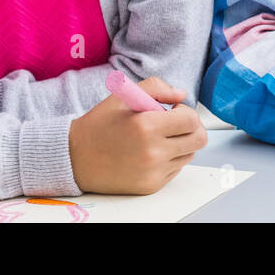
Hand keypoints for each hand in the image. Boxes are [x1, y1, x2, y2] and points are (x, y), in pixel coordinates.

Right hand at [68, 77, 205, 194]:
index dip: (185, 111)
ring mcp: (153, 172)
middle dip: (191, 127)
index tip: (173, 110)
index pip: (191, 120)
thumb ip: (157, 87)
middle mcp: (153, 153)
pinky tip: (150, 152)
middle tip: (174, 123)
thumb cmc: (100, 124)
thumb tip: (182, 95)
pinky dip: (169, 159)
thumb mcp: (124, 95)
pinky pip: (175, 169)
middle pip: (198, 140)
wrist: (75, 158)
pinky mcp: (150, 186)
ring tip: (159, 138)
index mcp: (147, 127)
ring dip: (181, 143)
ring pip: (189, 155)